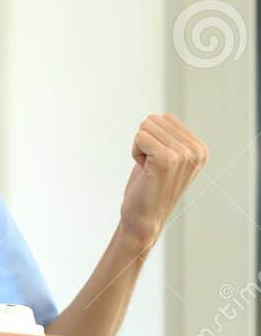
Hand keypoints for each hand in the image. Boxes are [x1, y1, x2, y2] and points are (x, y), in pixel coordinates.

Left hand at [119, 114, 207, 249]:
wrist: (143, 218)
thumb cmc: (149, 186)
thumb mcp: (165, 157)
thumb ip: (168, 137)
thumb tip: (159, 117)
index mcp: (200, 148)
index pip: (164, 118)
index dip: (151, 138)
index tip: (157, 162)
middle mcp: (197, 150)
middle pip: (154, 120)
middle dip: (144, 142)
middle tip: (150, 167)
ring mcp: (184, 155)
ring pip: (145, 127)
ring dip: (139, 149)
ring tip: (148, 170)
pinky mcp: (167, 159)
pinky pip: (139, 136)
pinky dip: (135, 152)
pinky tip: (144, 170)